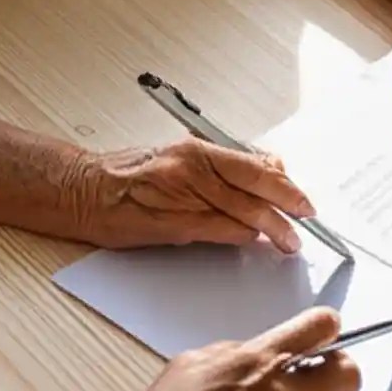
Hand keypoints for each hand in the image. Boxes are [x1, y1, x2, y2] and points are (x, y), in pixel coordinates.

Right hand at [65, 139, 315, 251]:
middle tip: (307, 219)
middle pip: (255, 187)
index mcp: (196, 148)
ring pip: (243, 211)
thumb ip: (220, 164)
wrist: (84, 190)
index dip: (284, 184)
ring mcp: (184, 195)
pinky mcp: (173, 223)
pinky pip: (219, 230)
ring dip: (273, 228)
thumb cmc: (129, 176)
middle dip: (288, 206)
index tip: (302, 198)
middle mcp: (193, 167)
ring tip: (290, 241)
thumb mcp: (178, 156)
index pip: (254, 164)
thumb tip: (266, 168)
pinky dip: (242, 236)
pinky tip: (257, 242)